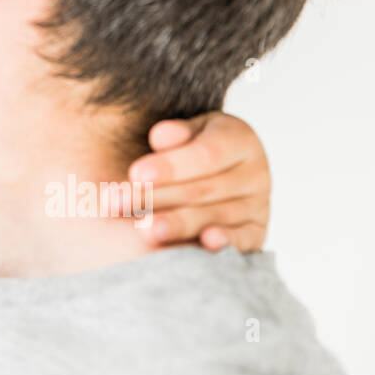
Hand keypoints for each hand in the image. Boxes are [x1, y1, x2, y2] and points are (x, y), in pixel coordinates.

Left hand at [127, 112, 270, 251]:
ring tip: (144, 229)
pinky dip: (225, 242)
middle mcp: (255, 172)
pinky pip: (243, 241)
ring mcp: (258, 205)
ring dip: (177, 224)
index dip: (171, 166)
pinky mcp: (255, 234)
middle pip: (202, 189)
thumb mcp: (186, 130)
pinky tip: (206, 243)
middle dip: (155, 197)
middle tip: (116, 203)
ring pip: (214, 216)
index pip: (206, 154)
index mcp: (239, 137)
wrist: (219, 173)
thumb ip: (176, 133)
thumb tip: (160, 137)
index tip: (135, 174)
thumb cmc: (191, 147)